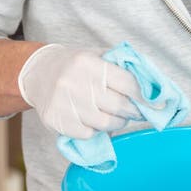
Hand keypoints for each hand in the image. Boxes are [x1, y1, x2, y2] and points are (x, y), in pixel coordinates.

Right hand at [17, 44, 142, 138]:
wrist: (38, 73)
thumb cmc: (74, 65)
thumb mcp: (96, 55)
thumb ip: (120, 65)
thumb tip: (150, 84)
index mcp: (88, 63)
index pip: (126, 83)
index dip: (142, 95)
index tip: (151, 102)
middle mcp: (74, 82)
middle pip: (118, 106)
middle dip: (132, 111)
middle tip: (135, 112)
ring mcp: (63, 103)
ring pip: (104, 123)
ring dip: (116, 123)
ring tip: (118, 118)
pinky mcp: (55, 120)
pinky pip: (87, 134)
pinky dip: (96, 131)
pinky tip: (95, 122)